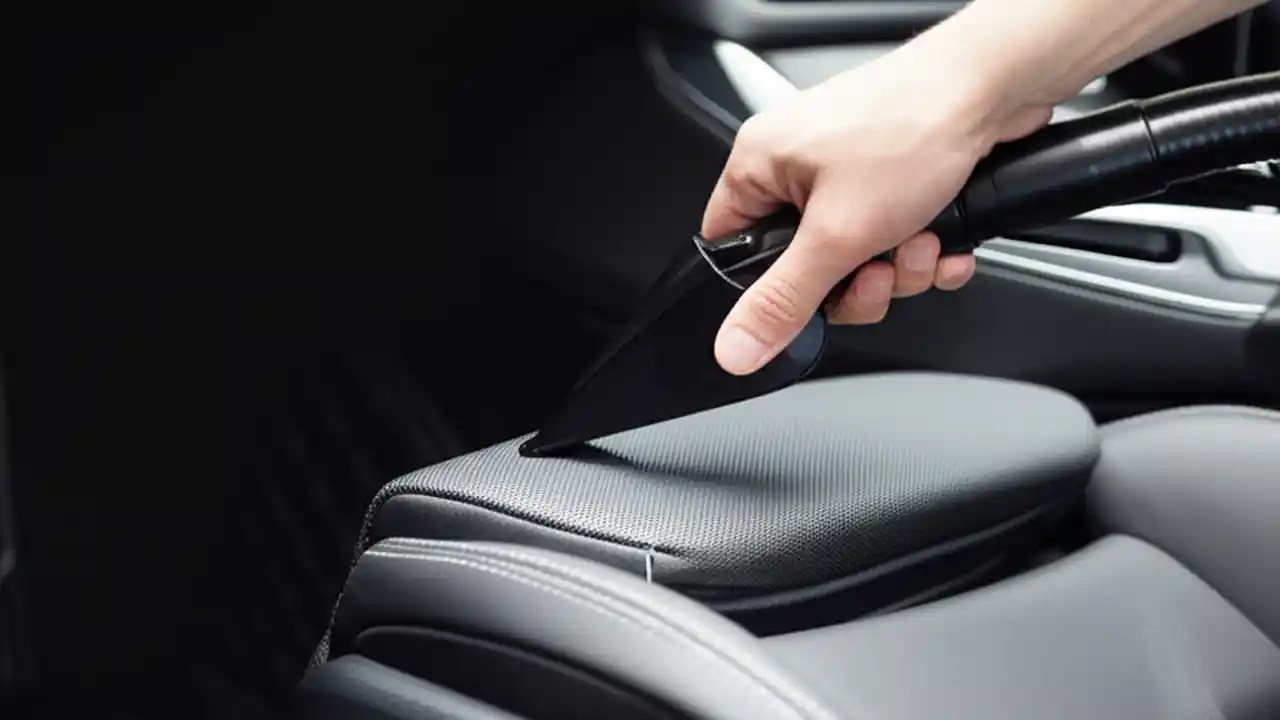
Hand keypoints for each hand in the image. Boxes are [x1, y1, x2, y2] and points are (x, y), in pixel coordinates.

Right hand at [700, 39, 1050, 375]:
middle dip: (857, 282)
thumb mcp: (838, 235)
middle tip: (880, 270)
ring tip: (922, 241)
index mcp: (760, 165)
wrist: (995, 90)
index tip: (809, 300)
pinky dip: (924, 252)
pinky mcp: (894, 177)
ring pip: (857, 260)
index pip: (733, 250)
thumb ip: (784, 301)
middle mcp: (798, 165)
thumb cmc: (912, 126)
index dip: (769, 288)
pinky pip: (894, 240)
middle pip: (805, 267)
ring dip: (900, 269)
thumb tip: (735, 346)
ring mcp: (848, 171)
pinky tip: (945, 241)